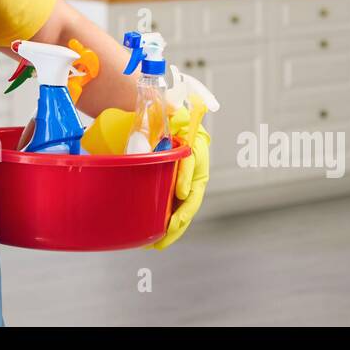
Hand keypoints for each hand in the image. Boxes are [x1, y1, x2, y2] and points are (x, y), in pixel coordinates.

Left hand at [151, 105, 208, 249]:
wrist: (169, 128)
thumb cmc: (168, 120)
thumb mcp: (168, 113)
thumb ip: (169, 111)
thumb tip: (169, 106)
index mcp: (195, 150)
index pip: (193, 163)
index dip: (188, 177)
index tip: (182, 192)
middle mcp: (195, 171)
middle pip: (192, 196)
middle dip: (182, 216)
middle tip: (169, 229)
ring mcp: (188, 185)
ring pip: (184, 210)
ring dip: (173, 229)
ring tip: (158, 244)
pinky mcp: (176, 195)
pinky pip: (174, 212)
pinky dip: (167, 228)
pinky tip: (154, 241)